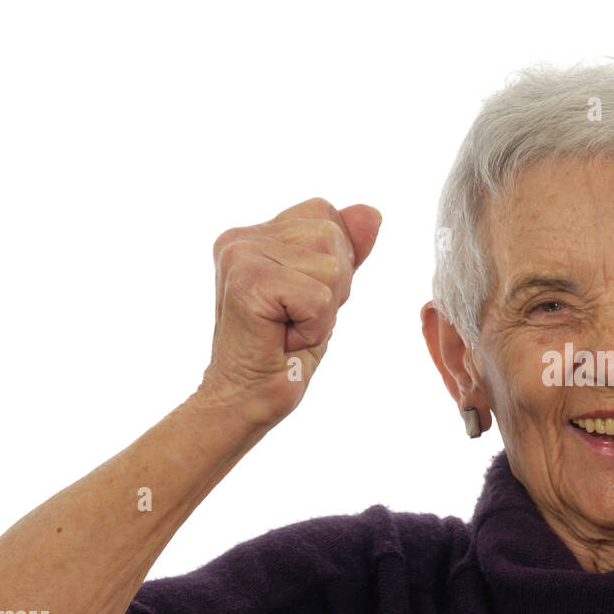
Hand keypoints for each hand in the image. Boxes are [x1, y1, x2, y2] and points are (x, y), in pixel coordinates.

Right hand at [197, 196, 381, 429]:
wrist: (245, 400)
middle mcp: (240, 238)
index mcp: (253, 234)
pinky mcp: (248, 281)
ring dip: (323, 312)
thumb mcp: (325, 294)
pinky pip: (319, 296)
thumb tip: (373, 212)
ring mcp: (240, 256)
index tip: (300, 300)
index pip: (325, 215)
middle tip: (294, 320)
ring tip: (288, 329)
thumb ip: (346, 251)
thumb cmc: (283, 353)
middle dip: (332, 288)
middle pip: (331, 236)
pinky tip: (283, 340)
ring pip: (330, 267)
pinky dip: (314, 328)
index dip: (333, 263)